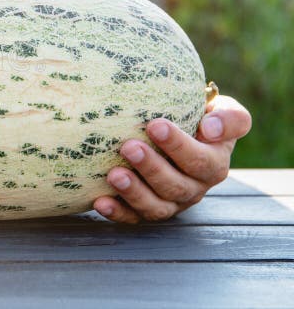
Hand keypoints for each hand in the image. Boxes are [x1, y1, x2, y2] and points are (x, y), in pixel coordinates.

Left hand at [93, 93, 251, 222]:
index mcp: (214, 163)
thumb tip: (210, 128)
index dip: (179, 146)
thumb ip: (229, 117)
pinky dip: (117, 212)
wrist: (184, 134)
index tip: (155, 125)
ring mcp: (172, 203)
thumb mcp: (223, 111)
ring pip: (156, 207)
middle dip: (151, 168)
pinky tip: (100, 202)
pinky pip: (134, 217)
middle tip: (128, 147)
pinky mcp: (148, 210)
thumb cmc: (201, 117)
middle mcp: (195, 187)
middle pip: (176, 186)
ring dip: (134, 192)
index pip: (201, 160)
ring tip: (113, 175)